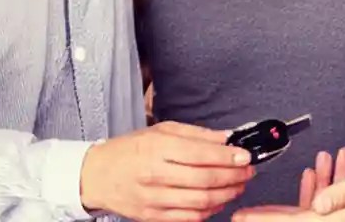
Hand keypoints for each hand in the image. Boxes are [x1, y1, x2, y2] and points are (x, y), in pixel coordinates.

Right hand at [80, 120, 253, 220]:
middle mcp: (156, 174)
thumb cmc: (130, 150)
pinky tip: (218, 201)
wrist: (96, 175)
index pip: (202, 154)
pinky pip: (189, 218)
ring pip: (201, 202)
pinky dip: (209, 211)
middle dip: (234, 176)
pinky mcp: (153, 217)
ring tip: (237, 186)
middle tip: (248, 171)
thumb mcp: (161, 130)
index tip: (246, 156)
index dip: (229, 157)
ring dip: (227, 195)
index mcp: (158, 147)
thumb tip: (227, 138)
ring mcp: (154, 199)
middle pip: (205, 180)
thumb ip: (197, 135)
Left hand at [231, 143, 344, 220]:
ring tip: (324, 155)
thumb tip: (316, 206)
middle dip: (277, 208)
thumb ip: (343, 197)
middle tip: (248, 207)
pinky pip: (339, 195)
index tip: (240, 217)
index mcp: (341, 218)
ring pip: (323, 200)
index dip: (265, 220)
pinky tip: (335, 160)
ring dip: (321, 178)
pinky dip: (336, 178)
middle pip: (300, 217)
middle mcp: (343, 218)